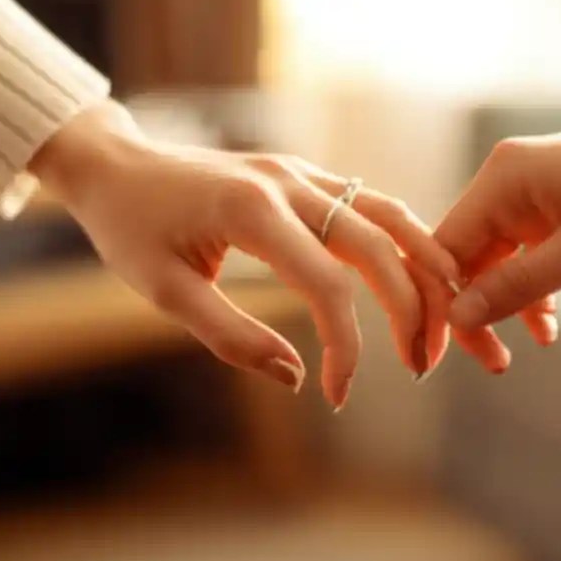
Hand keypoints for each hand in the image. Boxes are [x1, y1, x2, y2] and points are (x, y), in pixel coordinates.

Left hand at [31, 101, 458, 408]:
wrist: (115, 166)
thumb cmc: (130, 231)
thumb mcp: (164, 292)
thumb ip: (230, 337)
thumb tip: (295, 378)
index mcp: (251, 211)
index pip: (328, 286)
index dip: (346, 347)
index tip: (338, 394)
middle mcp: (288, 182)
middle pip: (377, 245)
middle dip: (411, 309)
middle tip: (422, 365)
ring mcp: (300, 171)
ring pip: (388, 213)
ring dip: (425, 267)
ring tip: (446, 319)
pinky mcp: (303, 174)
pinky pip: (369, 203)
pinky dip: (404, 240)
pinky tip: (420, 277)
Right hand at [435, 105, 560, 366]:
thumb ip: (521, 284)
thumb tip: (460, 317)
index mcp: (504, 180)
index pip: (445, 250)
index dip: (443, 304)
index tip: (455, 355)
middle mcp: (506, 180)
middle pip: (463, 257)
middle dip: (473, 312)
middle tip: (494, 364)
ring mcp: (528, 191)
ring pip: (491, 260)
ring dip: (502, 306)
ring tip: (514, 357)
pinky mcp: (550, 204)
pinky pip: (521, 253)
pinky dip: (529, 290)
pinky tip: (547, 326)